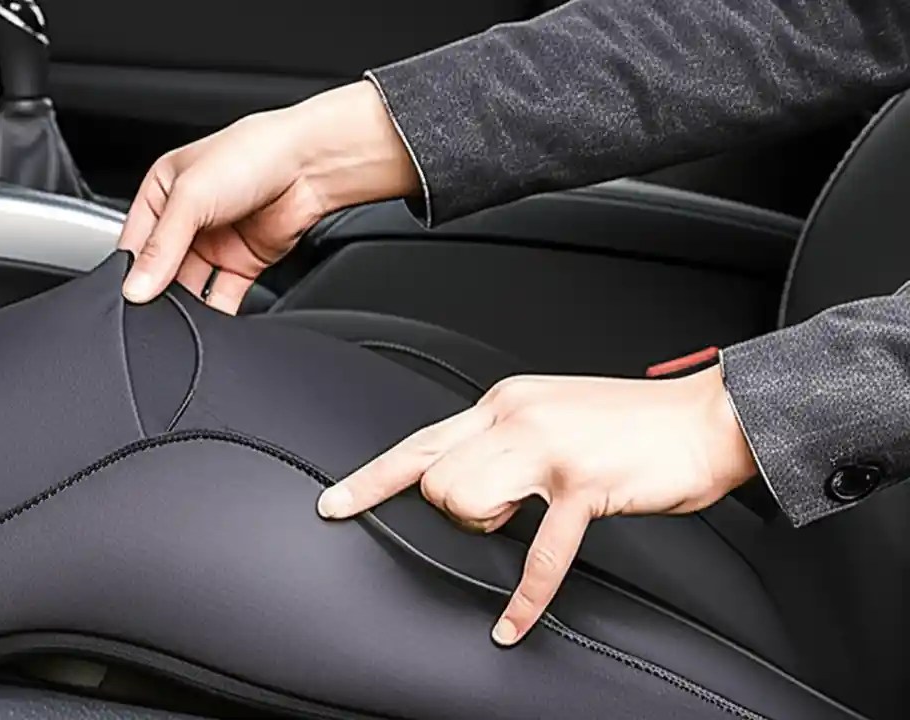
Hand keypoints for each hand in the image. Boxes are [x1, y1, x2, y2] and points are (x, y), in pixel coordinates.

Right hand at [116, 81, 418, 313]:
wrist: (311, 164)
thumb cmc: (252, 154)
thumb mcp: (191, 196)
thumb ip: (162, 247)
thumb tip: (136, 287)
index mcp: (162, 193)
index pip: (135, 242)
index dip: (132, 271)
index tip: (131, 296)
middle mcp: (186, 219)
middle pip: (162, 269)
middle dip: (160, 291)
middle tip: (155, 311)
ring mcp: (215, 242)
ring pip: (190, 287)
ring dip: (186, 304)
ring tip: (182, 317)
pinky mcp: (242, 263)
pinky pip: (222, 296)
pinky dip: (216, 313)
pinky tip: (210, 321)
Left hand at [315, 365, 757, 645]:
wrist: (708, 417)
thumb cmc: (632, 425)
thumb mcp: (551, 415)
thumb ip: (503, 439)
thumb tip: (466, 475)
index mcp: (503, 403)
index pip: (420, 442)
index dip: (372, 478)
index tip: (334, 504)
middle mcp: (515, 418)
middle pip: (437, 483)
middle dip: (456, 514)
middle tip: (500, 514)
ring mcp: (548, 449)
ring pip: (466, 503)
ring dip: (486, 528)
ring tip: (523, 521)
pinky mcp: (583, 483)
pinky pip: (538, 555)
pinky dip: (525, 598)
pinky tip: (512, 624)